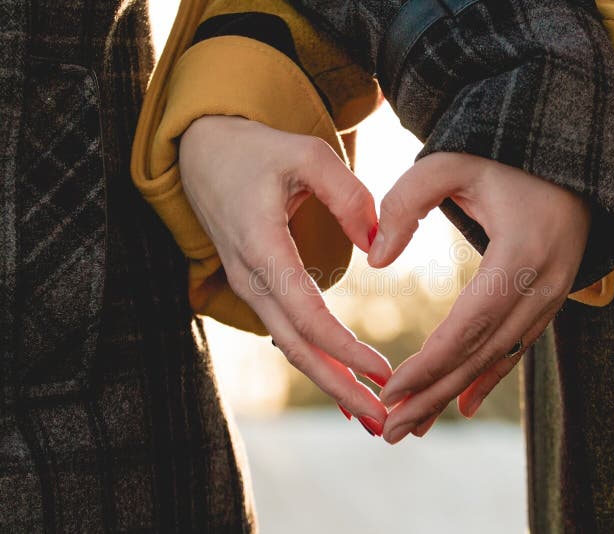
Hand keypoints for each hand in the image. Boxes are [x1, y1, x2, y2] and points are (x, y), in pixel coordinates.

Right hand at [180, 115, 391, 435]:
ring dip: (328, 382)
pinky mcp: (256, 286)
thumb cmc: (258, 151)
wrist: (202, 154)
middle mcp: (249, 276)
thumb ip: (346, 194)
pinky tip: (340, 384)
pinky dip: (314, 361)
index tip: (382, 371)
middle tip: (380, 421)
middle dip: (337, 387)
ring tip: (367, 414)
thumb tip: (378, 244)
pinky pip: (285, 332)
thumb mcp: (307, 154)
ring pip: (289, 346)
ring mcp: (248, 285)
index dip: (343, 347)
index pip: (304, 313)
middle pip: (295, 346)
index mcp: (261, 246)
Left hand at [369, 153, 590, 443]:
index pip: (470, 323)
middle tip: (391, 431)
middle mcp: (543, 284)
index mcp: (521, 254)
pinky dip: (487, 379)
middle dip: (434, 395)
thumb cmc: (502, 158)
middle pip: (482, 354)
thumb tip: (377, 259)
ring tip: (413, 428)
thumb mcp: (451, 163)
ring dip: (453, 396)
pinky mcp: (549, 301)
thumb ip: (408, 201)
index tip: (390, 391)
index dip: (430, 362)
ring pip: (498, 359)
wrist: (566, 162)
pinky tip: (463, 406)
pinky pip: (516, 349)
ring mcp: (552, 297)